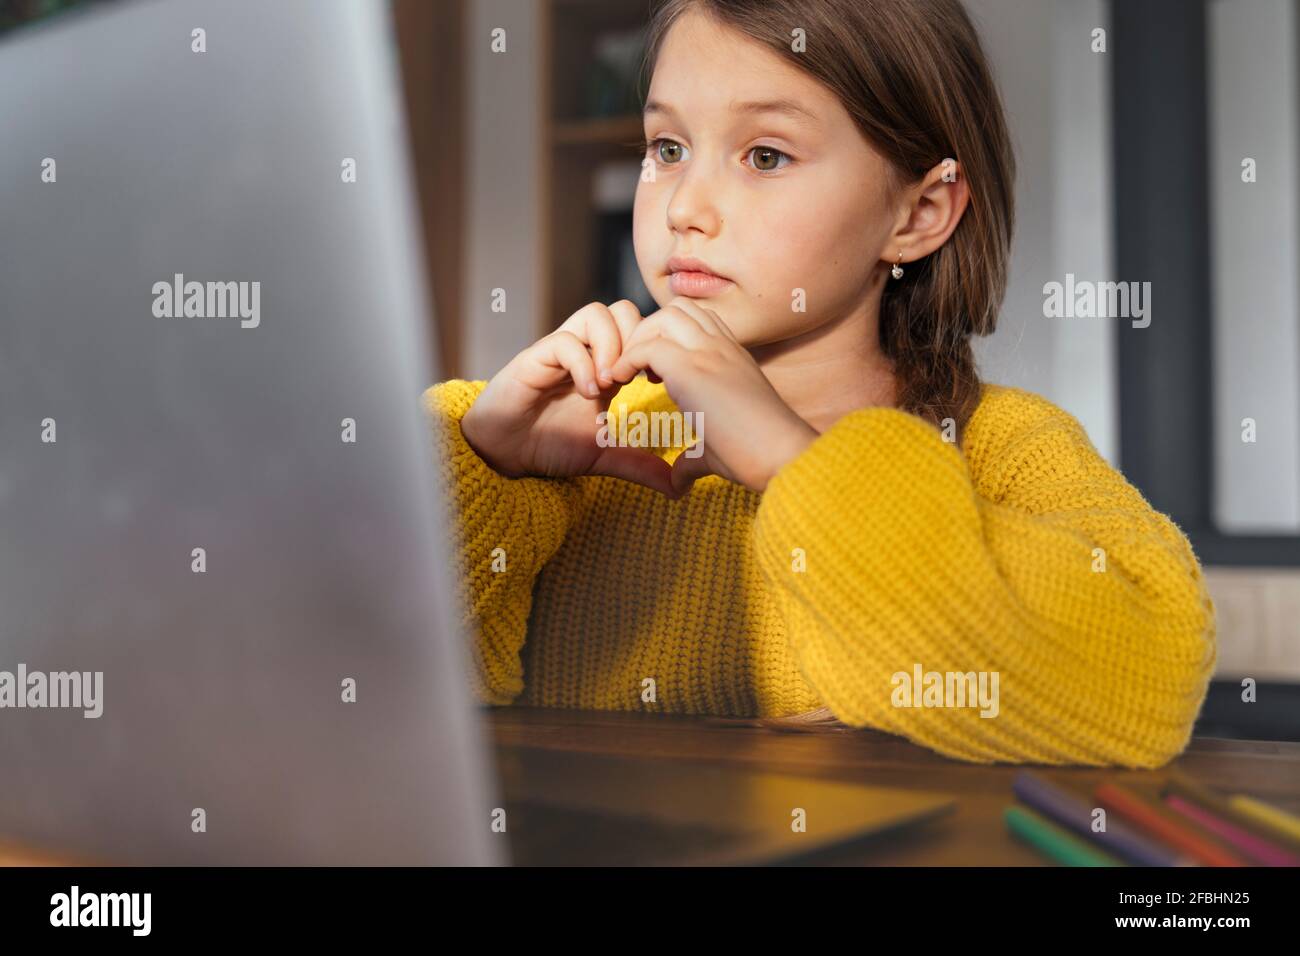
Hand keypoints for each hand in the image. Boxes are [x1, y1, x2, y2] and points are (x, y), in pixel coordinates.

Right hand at [459, 300, 681, 496]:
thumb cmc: (548, 445)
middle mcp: (586, 351)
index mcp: (606, 366)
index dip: (656, 349)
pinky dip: (583, 364)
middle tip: (638, 378)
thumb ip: (638, 465)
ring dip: (612, 347)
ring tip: (612, 385)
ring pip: (596, 314)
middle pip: (623, 310)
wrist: (502, 451)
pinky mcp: (535, 357)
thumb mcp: (603, 457)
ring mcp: (561, 351)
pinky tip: (588, 394)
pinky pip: (565, 341)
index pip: (641, 331)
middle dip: (637, 340)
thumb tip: (678, 489)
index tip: (661, 383)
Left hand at [607, 296, 818, 494]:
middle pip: (678, 309)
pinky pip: (648, 346)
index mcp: (733, 357)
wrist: (781, 456)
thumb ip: (692, 459)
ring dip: (639, 340)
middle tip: (637, 371)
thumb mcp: (716, 450)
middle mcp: (722, 348)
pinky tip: (619, 381)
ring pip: (664, 317)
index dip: (668, 338)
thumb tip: (676, 483)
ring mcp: (709, 353)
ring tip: (628, 373)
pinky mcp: (693, 370)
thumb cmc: (756, 456)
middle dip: (649, 332)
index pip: (697, 321)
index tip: (653, 374)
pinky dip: (626, 359)